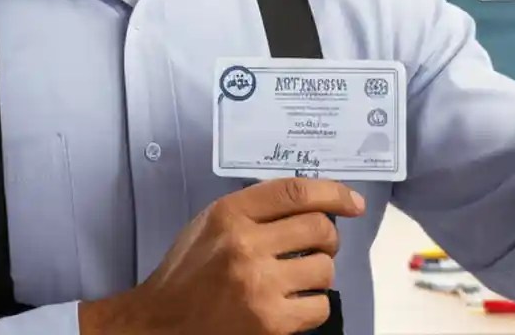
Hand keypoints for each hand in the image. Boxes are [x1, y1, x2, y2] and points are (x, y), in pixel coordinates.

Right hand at [78, 178, 365, 334]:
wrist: (162, 322)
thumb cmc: (189, 269)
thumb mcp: (210, 223)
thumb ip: (253, 209)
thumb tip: (311, 202)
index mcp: (230, 214)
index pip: (296, 192)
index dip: (334, 193)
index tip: (352, 202)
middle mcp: (246, 244)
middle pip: (319, 228)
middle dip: (328, 239)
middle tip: (318, 247)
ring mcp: (260, 285)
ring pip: (324, 268)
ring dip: (319, 272)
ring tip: (299, 277)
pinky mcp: (271, 322)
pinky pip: (319, 305)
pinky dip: (313, 303)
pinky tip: (294, 302)